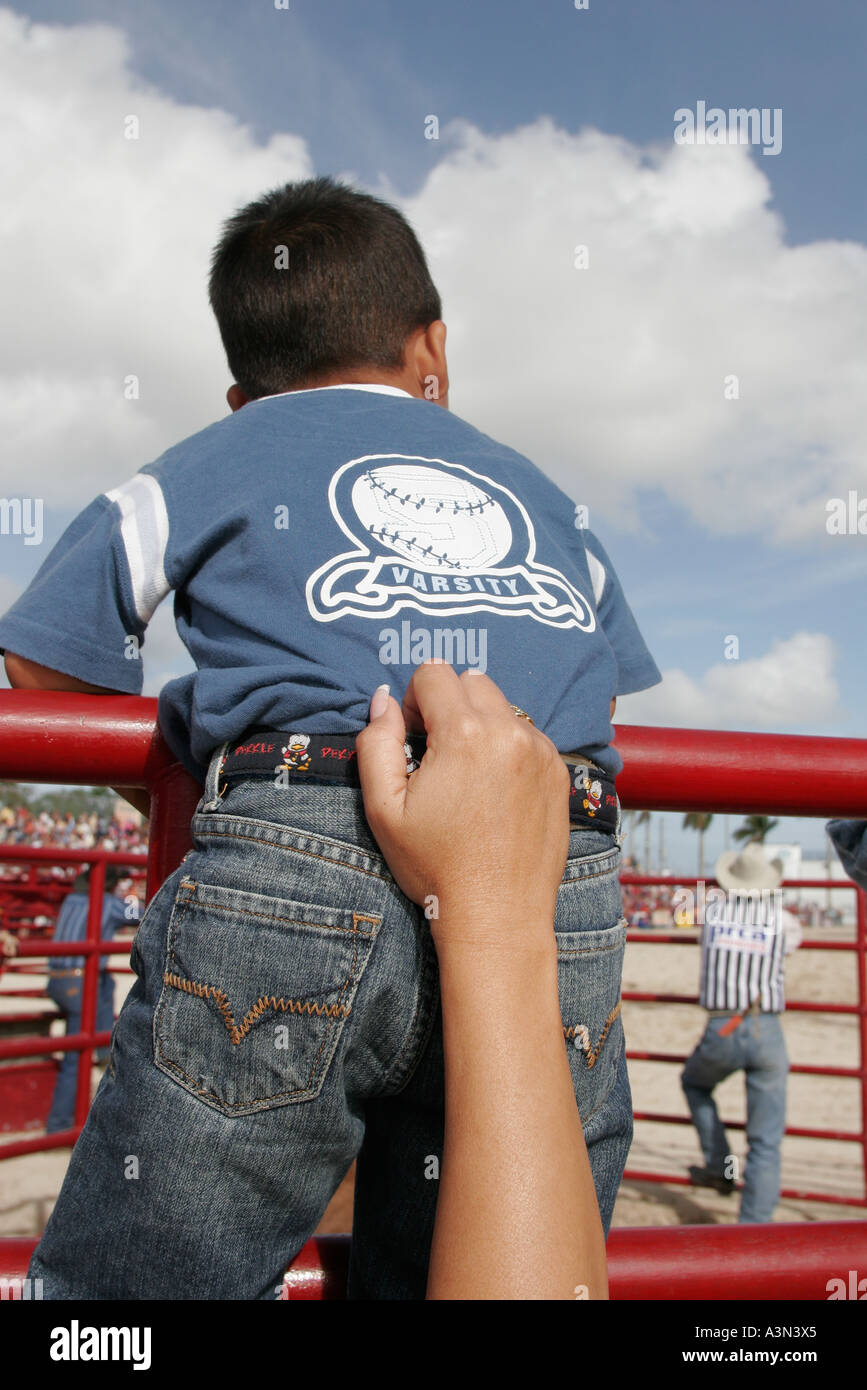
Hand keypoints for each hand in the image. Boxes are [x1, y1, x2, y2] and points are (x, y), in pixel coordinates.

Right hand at [354, 662, 571, 944]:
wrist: (498, 915)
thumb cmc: (435, 866)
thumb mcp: (384, 808)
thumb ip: (377, 743)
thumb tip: (383, 700)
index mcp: (466, 734)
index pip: (433, 673)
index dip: (413, 702)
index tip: (413, 742)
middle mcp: (511, 732)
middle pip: (472, 681)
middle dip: (448, 706)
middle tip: (438, 757)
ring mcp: (542, 751)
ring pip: (503, 707)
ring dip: (481, 726)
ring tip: (469, 778)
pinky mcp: (560, 772)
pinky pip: (528, 736)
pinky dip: (509, 749)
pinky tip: (496, 793)